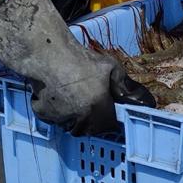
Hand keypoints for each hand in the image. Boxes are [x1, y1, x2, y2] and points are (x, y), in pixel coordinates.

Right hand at [0, 0, 155, 137]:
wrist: (47, 53)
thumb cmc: (80, 58)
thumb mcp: (110, 67)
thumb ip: (124, 85)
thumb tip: (139, 99)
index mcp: (98, 106)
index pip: (108, 126)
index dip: (110, 121)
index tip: (109, 115)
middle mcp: (80, 116)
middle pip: (89, 129)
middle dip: (92, 122)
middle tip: (91, 108)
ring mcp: (60, 117)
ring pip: (71, 126)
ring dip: (75, 120)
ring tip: (74, 102)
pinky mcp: (43, 114)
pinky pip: (54, 120)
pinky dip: (57, 114)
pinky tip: (58, 98)